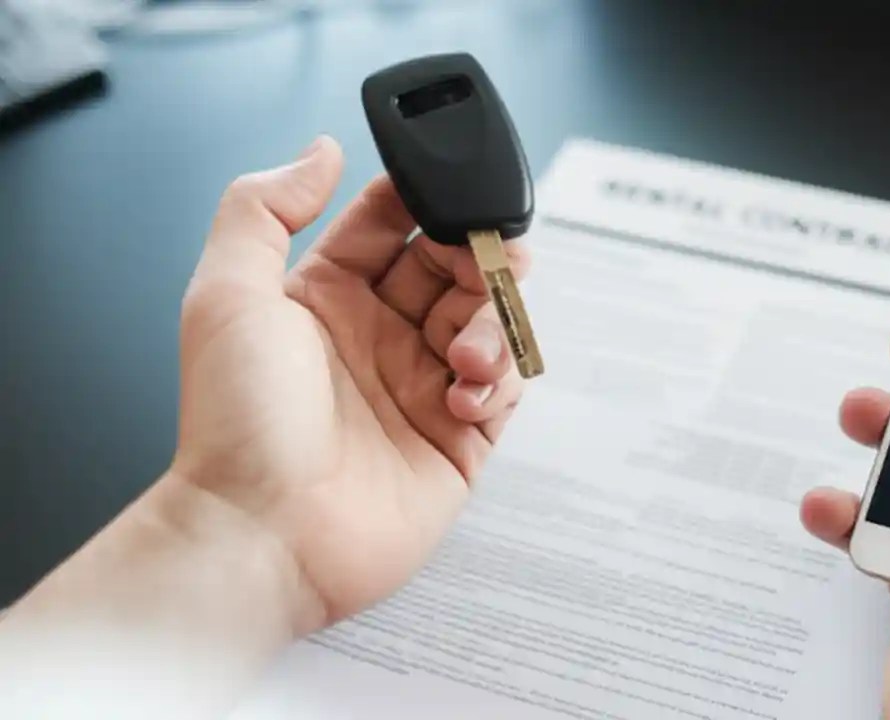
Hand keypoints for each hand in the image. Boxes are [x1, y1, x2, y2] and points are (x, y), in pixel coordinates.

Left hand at [167, 136, 526, 629]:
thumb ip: (264, 206)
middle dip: (479, 256)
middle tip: (483, 264)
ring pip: (489, 323)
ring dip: (492, 323)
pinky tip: (460, 396)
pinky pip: (504, 392)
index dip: (425, 201)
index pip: (391, 223)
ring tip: (463, 353)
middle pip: (454, 266)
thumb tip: (320, 151)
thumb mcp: (227, 293)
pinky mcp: (457, 441)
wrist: (264, 535)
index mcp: (327, 296)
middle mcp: (377, 337)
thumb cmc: (237, 424)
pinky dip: (498, 383)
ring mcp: (420, 388)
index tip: (449, 194)